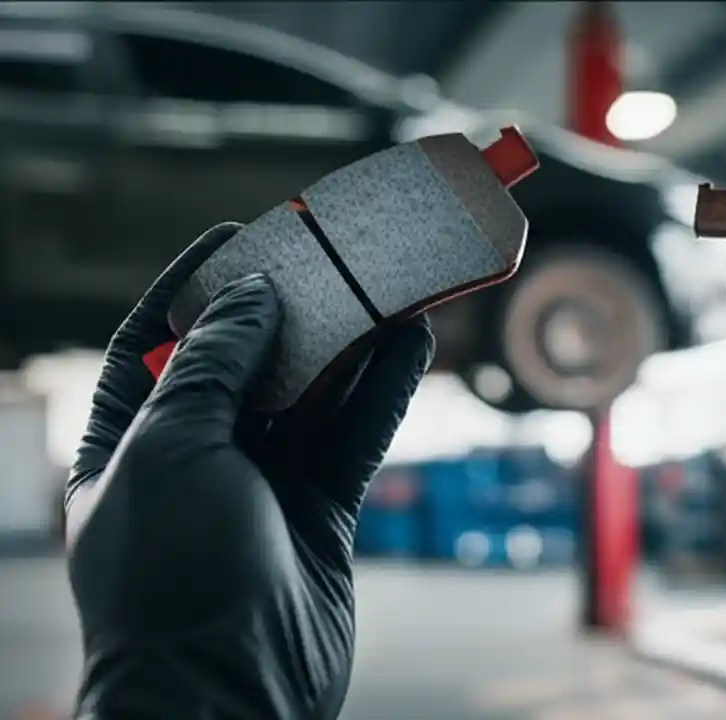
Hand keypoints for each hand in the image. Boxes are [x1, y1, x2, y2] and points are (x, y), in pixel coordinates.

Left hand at [65, 224, 432, 718]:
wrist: (229, 693)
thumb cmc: (173, 574)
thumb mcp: (173, 447)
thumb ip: (214, 365)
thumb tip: (251, 296)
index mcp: (129, 444)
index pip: (151, 343)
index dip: (193, 285)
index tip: (238, 233)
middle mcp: (194, 460)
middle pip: (246, 362)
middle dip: (286, 307)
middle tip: (330, 252)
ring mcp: (262, 489)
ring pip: (312, 396)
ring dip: (349, 343)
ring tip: (388, 285)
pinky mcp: (322, 515)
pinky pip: (356, 437)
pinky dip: (384, 390)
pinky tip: (412, 343)